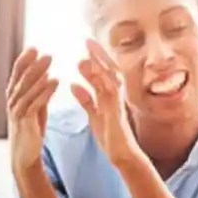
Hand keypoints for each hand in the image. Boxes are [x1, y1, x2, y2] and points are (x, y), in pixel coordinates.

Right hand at [7, 48, 57, 173]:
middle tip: (44, 51)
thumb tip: (47, 75)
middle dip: (33, 63)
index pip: (16, 74)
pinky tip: (55, 81)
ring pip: (27, 88)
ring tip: (49, 60)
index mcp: (13, 97)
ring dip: (39, 72)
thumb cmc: (31, 131)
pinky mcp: (25, 122)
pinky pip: (35, 103)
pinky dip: (45, 90)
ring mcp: (17, 111)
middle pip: (22, 78)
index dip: (24, 60)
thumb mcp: (35, 108)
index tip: (33, 48)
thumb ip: (38, 92)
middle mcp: (12, 102)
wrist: (25, 156)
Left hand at [70, 40, 142, 168]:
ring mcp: (117, 104)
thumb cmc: (111, 137)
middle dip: (99, 56)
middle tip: (87, 41)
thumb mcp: (94, 115)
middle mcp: (115, 97)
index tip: (86, 46)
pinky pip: (110, 96)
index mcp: (109, 96)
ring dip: (99, 67)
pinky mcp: (116, 114)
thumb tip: (73, 84)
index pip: (103, 72)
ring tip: (86, 56)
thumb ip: (85, 100)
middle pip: (108, 71)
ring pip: (110, 80)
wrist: (123, 156)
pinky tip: (90, 78)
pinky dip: (101, 86)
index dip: (95, 58)